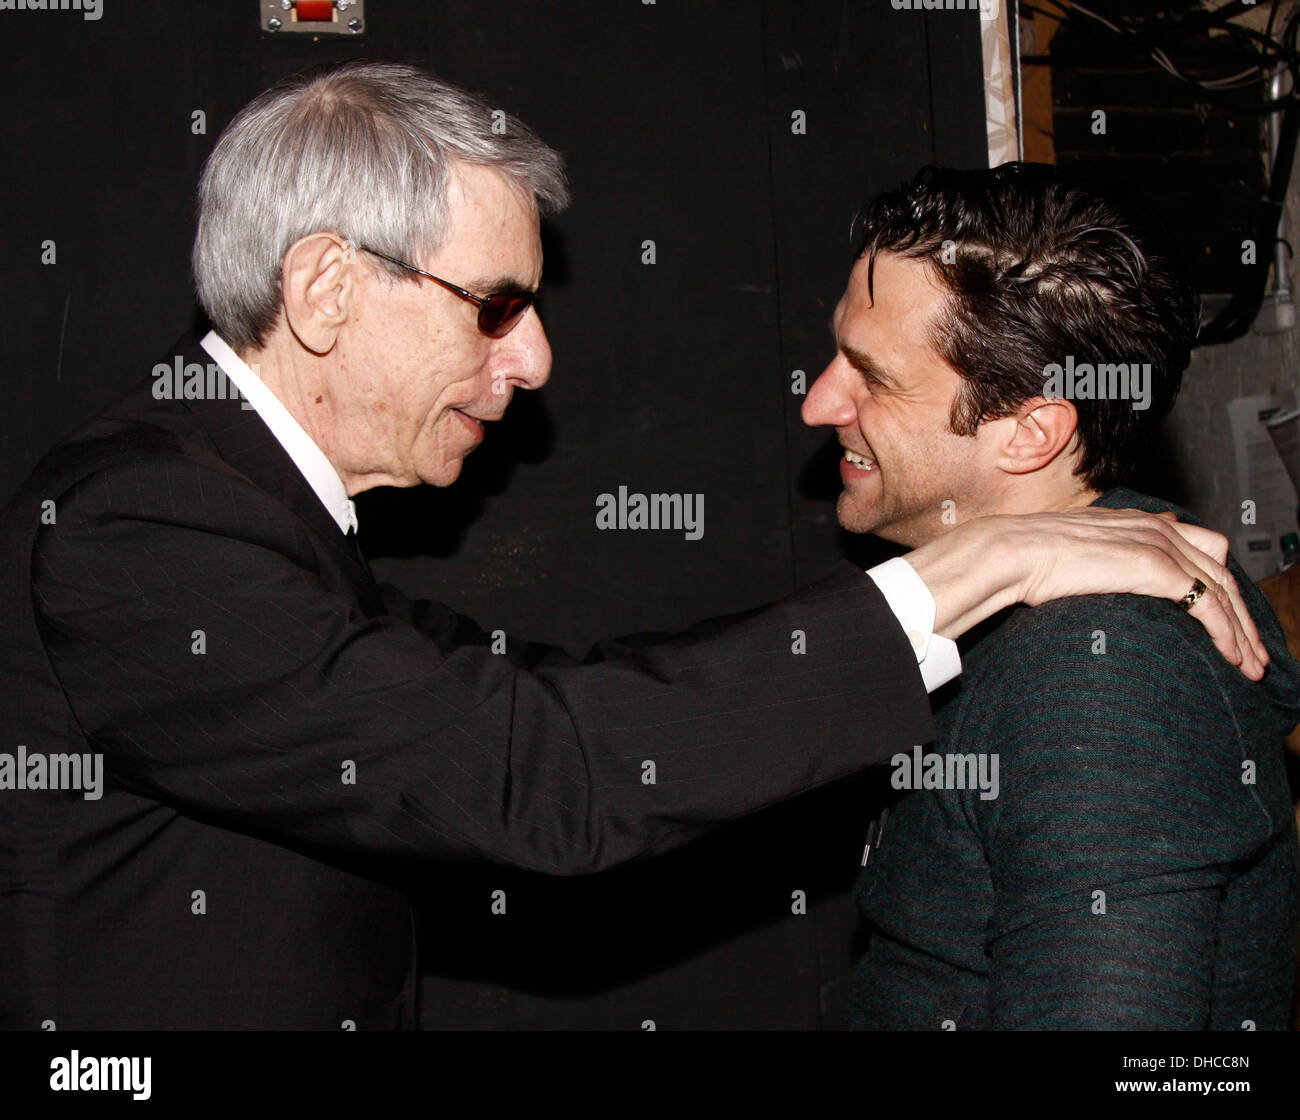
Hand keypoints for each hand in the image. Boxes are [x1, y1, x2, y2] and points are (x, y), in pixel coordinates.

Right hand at [906, 507, 1267, 678]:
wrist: (1010, 553)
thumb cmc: (1025, 560)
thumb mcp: (1072, 558)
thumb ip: (1097, 564)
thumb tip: (1092, 585)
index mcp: (1137, 521)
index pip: (1203, 548)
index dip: (1222, 585)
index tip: (1229, 621)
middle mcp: (1156, 527)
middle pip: (1222, 570)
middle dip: (1244, 615)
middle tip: (1254, 654)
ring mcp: (1158, 545)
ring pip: (1224, 589)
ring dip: (1243, 631)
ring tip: (1251, 666)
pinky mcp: (1156, 567)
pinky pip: (1207, 603)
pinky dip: (1228, 633)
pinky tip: (1233, 659)